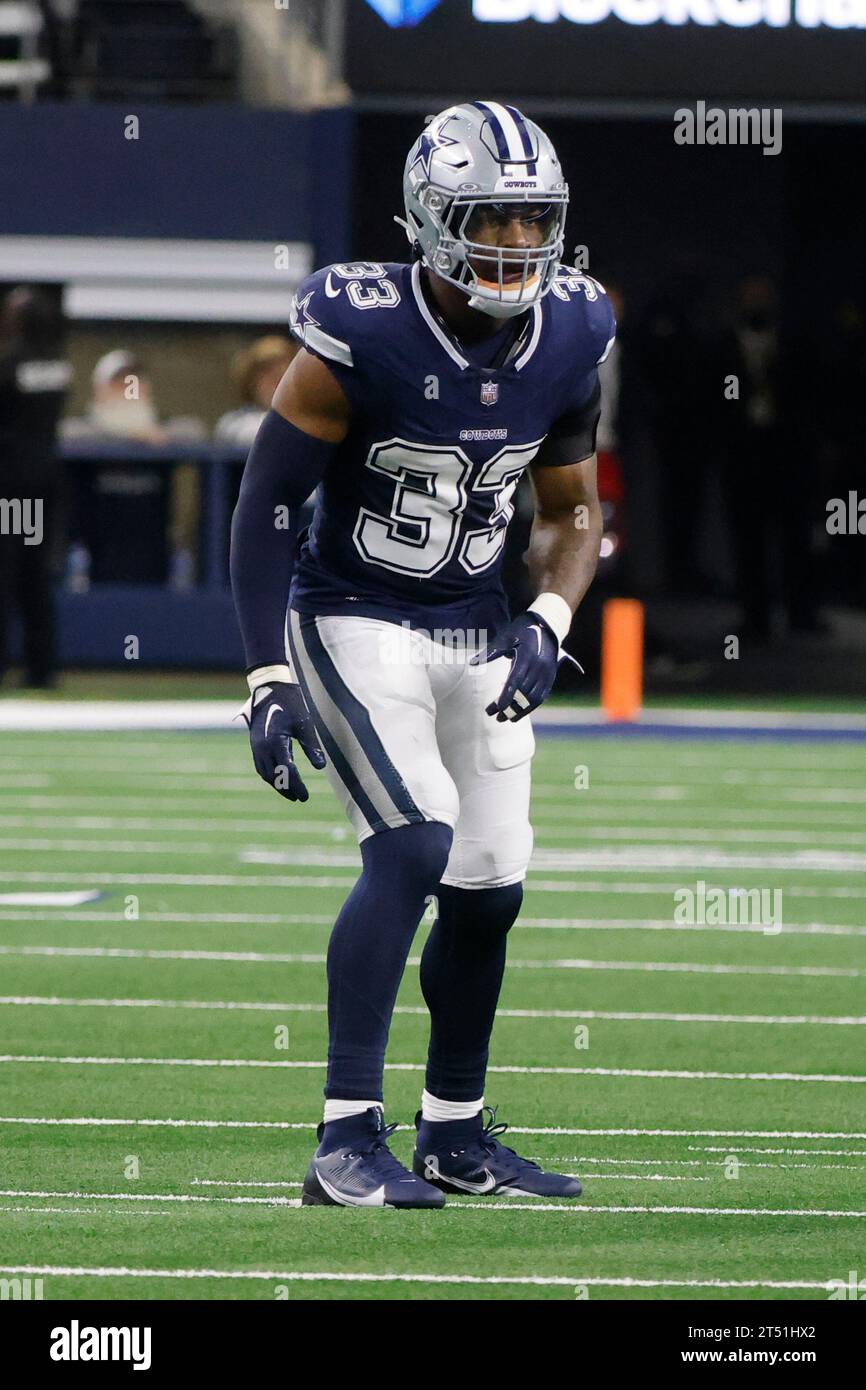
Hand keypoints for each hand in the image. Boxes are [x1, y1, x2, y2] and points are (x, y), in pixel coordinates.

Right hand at [240, 681, 325, 800]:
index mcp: (274, 742)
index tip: (305, 797)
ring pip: (265, 773)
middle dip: (286, 789)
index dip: (296, 786)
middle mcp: (262, 747)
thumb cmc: (290, 703)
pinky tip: (281, 779)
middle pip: (274, 777)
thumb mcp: (304, 722)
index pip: (286, 771)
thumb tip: (320, 767)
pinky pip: (261, 766)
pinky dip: (271, 776)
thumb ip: (311, 745)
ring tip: (291, 793)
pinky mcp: (255, 744)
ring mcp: (256, 746)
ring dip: (277, 785)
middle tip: (300, 798)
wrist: (269, 689)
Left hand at [471, 611, 572, 721]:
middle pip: (522, 693)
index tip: (497, 709)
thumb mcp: (505, 637)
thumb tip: (471, 663)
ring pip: (533, 699)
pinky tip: (519, 712)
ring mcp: (547, 673)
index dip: (506, 697)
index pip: (515, 681)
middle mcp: (539, 667)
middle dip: (508, 707)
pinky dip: (530, 707)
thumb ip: (490, 653)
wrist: (547, 625)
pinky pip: (541, 697)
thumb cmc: (522, 630)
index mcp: (526, 657)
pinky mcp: (551, 677)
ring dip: (520, 711)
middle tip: (493, 716)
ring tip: (505, 718)